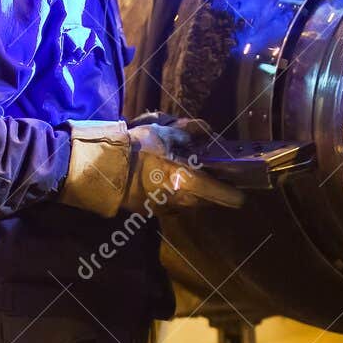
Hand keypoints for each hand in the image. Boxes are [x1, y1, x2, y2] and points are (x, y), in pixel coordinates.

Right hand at [124, 122, 242, 213]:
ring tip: (187, 173)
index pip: (227, 197)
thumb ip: (189, 132)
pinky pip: (176, 206)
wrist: (102, 171)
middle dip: (214, 189)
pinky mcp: (155, 213)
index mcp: (189, 182)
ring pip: (194, 205)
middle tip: (210, 171)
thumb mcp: (163, 134)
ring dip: (196, 193)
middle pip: (211, 201)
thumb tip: (207, 129)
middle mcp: (183, 201)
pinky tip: (168, 181)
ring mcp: (168, 210)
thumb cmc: (135, 150)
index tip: (240, 186)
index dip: (238, 193)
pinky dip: (179, 196)